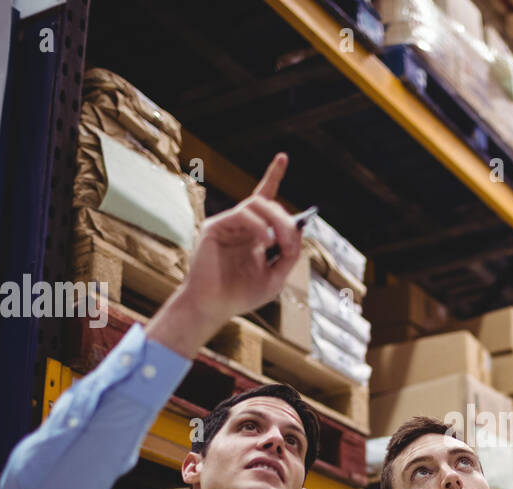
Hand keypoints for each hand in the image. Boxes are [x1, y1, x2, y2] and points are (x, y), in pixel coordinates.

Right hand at [149, 153, 303, 357]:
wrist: (214, 307)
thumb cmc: (240, 294)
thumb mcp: (275, 277)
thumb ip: (289, 255)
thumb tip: (298, 231)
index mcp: (255, 233)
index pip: (266, 199)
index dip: (272, 175)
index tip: (282, 157)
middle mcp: (241, 225)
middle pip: (269, 204)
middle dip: (286, 221)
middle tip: (291, 240)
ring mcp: (228, 224)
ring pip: (257, 204)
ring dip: (276, 221)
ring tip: (278, 243)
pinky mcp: (215, 227)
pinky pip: (242, 215)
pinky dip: (258, 227)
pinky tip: (263, 242)